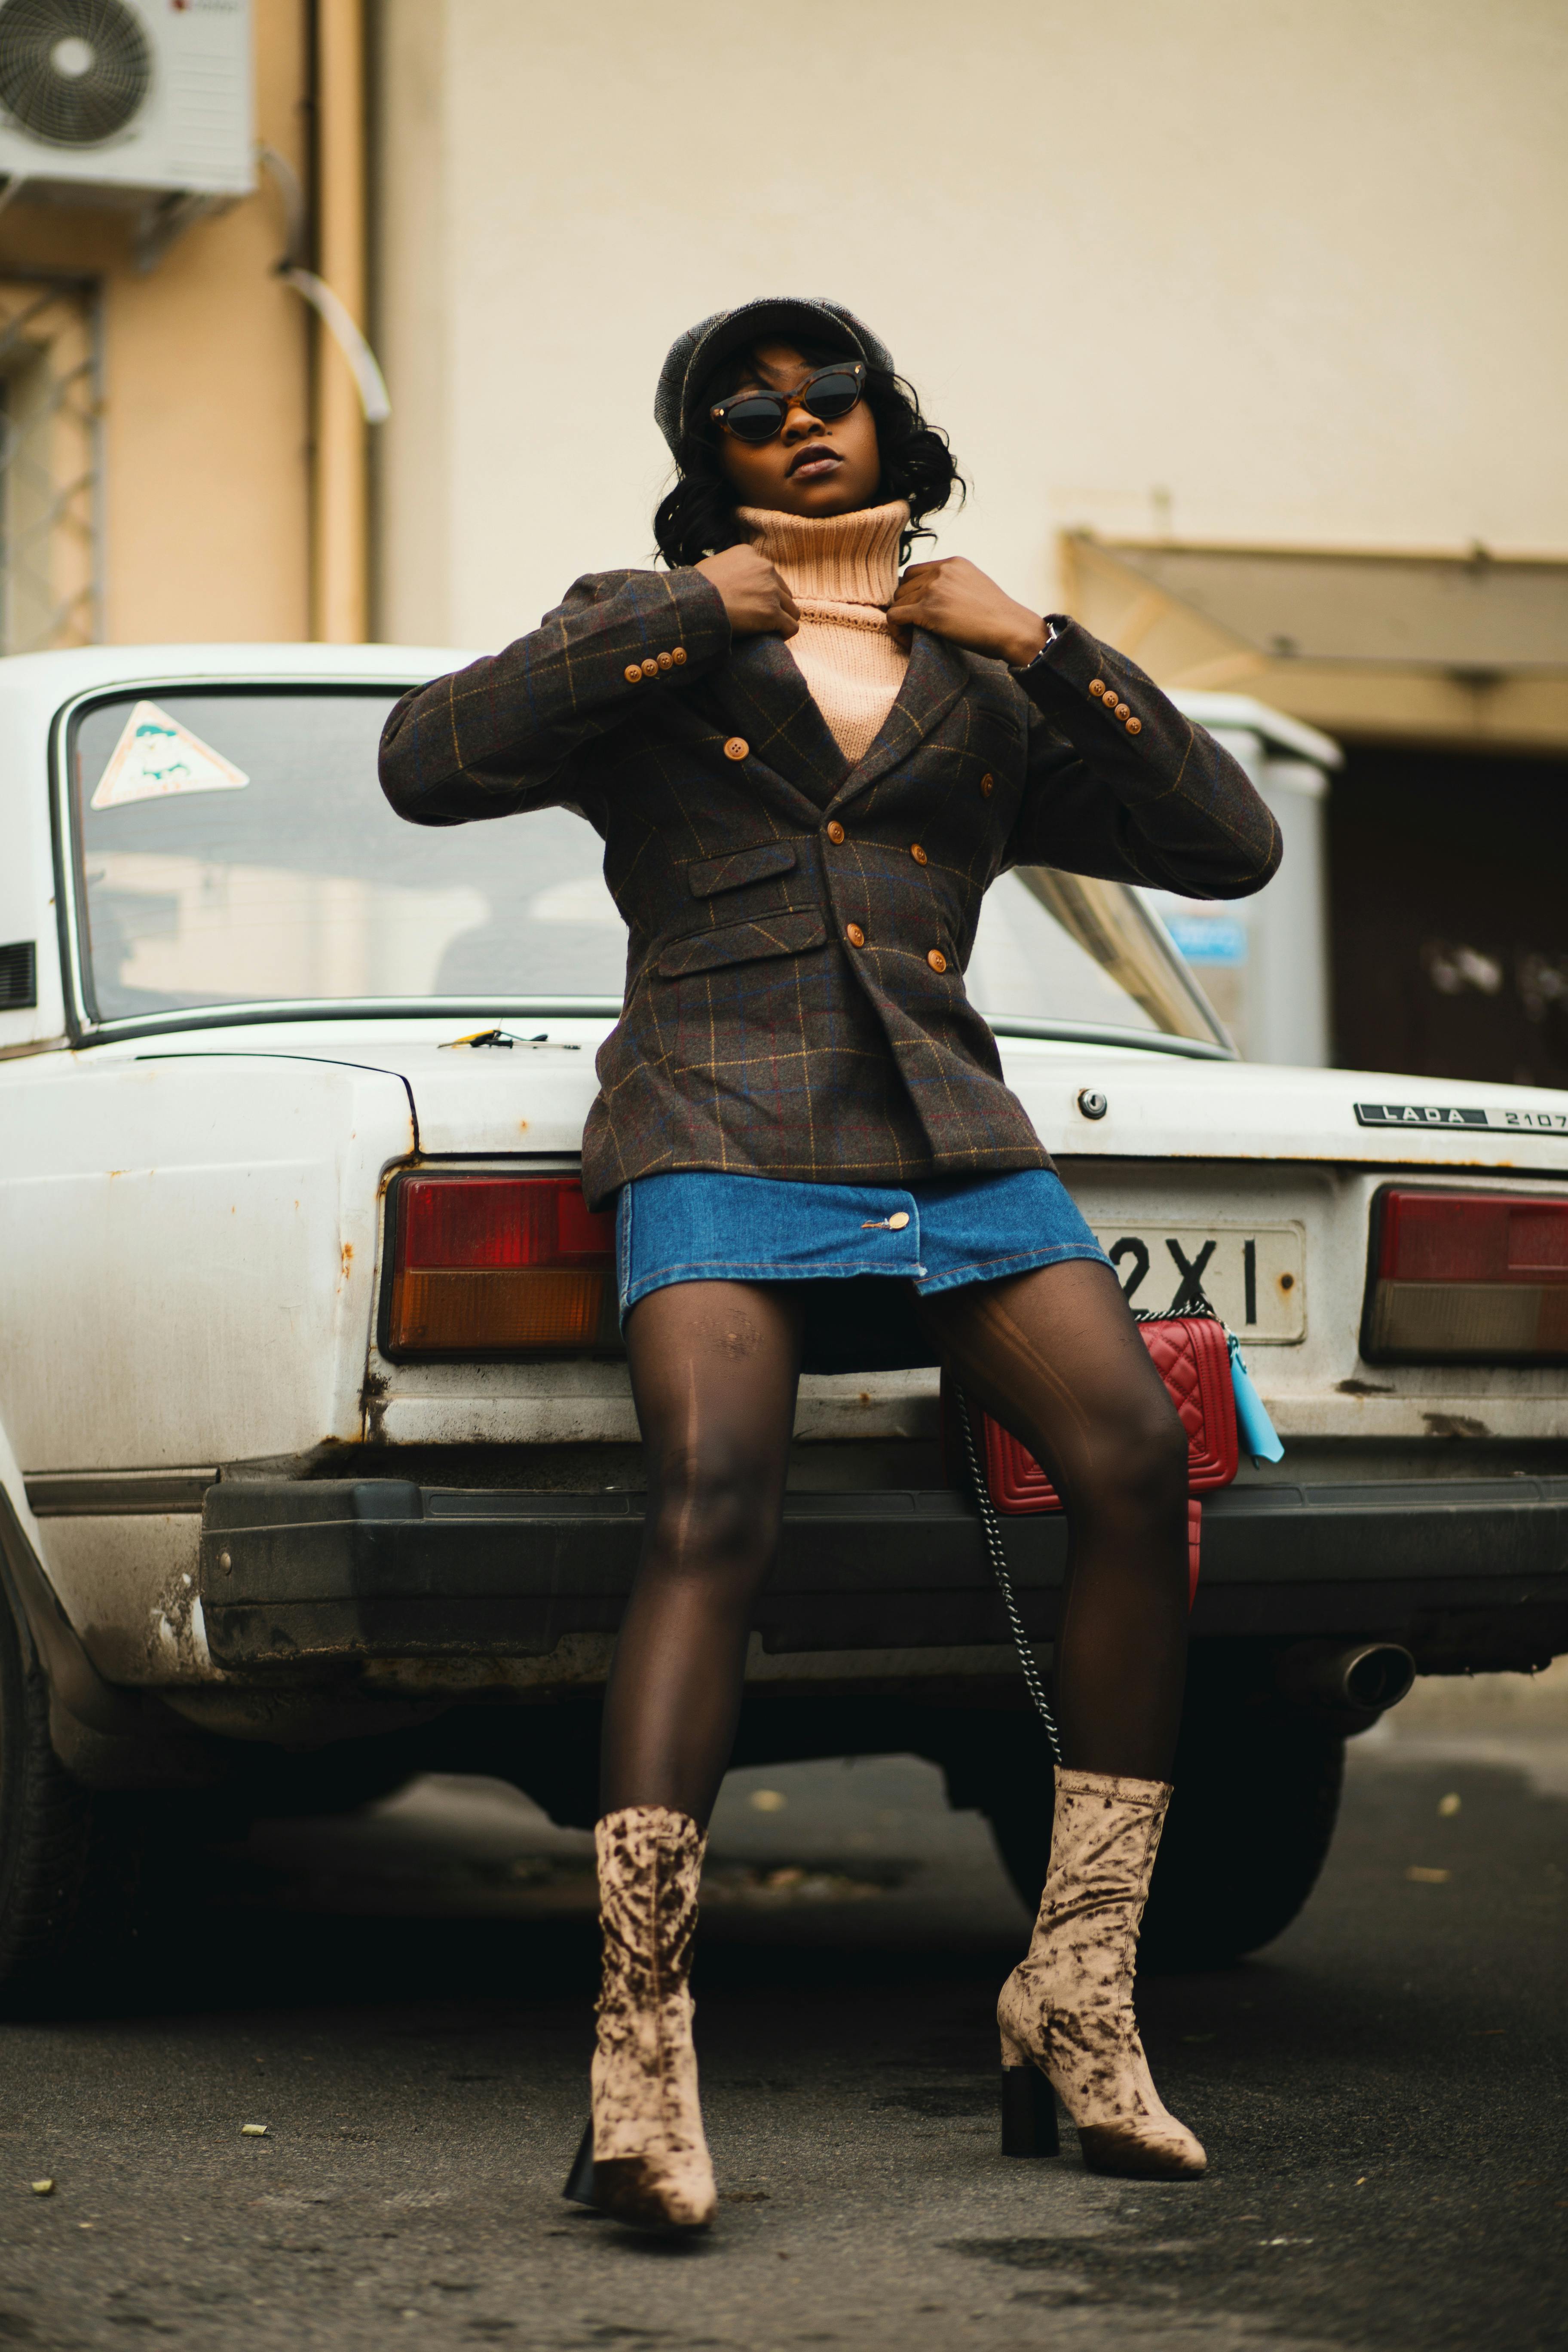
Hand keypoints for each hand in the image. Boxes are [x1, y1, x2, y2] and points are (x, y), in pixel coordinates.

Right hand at [695, 544, 799, 638]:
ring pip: (791, 609)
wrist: (693, 603)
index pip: (768, 574)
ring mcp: (770, 590)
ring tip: (769, 631)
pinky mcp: (772, 612)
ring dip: (782, 620)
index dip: (764, 591)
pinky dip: (785, 634)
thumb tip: (725, 580)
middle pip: (783, 591)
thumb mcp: (711, 566)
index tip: (754, 604)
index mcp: (749, 554)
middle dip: (775, 605)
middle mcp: (764, 568)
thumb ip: (727, 568)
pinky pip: (791, 627)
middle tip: (761, 619)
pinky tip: (774, 639)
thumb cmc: (694, 589)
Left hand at [886, 558, 1047, 667]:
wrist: (1012, 629)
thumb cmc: (999, 617)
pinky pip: (895, 617)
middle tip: (915, 627)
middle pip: (903, 586)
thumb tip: (935, 599)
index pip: (914, 572)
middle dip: (905, 607)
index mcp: (954, 563)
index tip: (919, 611)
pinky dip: (897, 631)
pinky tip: (908, 642)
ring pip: (897, 602)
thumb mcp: (976, 586)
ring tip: (913, 637)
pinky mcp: (928, 610)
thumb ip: (954, 585)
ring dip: (901, 621)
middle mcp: (942, 571)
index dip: (912, 592)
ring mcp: (934, 589)